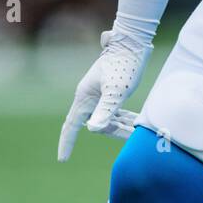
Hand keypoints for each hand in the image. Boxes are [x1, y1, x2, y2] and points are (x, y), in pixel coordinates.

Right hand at [58, 30, 149, 161]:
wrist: (132, 42)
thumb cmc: (124, 65)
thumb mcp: (117, 90)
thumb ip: (106, 110)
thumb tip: (93, 129)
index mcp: (85, 98)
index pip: (71, 125)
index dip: (66, 142)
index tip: (63, 159)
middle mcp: (90, 97)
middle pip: (97, 124)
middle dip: (114, 133)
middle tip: (133, 135)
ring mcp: (101, 94)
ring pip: (109, 119)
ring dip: (123, 126)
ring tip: (140, 131)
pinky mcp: (113, 90)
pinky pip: (116, 112)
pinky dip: (126, 118)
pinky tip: (138, 121)